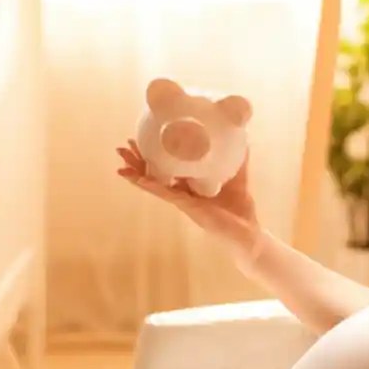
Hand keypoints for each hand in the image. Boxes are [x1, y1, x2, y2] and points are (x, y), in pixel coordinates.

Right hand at [116, 139, 266, 274]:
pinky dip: (150, 185)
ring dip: (137, 173)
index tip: (145, 136)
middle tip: (124, 146)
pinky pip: (165, 194)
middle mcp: (183, 191)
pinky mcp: (186, 206)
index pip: (170, 165)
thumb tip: (242, 136)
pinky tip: (137, 178)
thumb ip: (237, 159)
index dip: (157, 152)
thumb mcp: (238, 176)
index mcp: (192, 182)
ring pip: (154, 183)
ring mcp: (182, 200)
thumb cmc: (240, 207)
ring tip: (121, 161)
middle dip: (139, 160)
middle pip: (156, 173)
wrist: (247, 231)